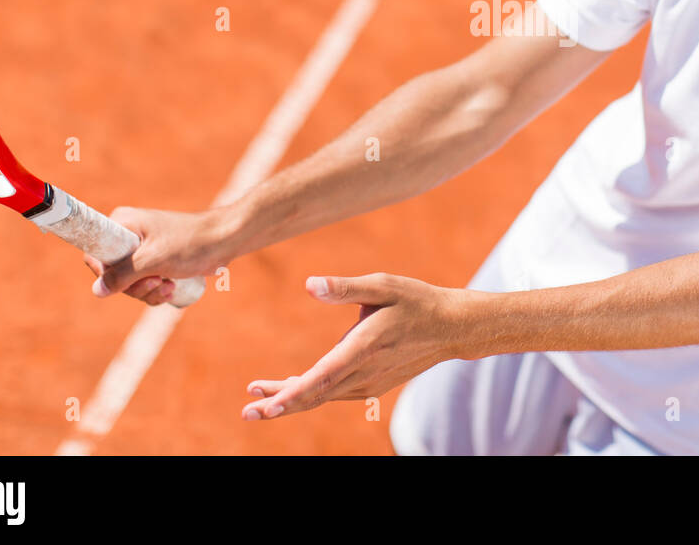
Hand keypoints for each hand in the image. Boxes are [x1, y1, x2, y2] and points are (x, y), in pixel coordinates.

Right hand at [84, 205, 237, 305]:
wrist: (226, 240)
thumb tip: (97, 291)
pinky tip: (172, 288)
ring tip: (170, 285)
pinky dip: (156, 292)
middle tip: (158, 282)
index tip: (129, 278)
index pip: (95, 254)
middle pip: (113, 274)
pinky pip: (145, 284)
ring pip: (130, 283)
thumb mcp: (153, 260)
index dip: (106, 274)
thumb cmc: (192, 243)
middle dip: (135, 286)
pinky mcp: (156, 261)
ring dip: (149, 291)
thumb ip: (123, 275)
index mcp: (122, 223)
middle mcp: (128, 234)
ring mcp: (142, 249)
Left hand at [241, 273, 471, 419]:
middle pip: (316, 395)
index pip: (322, 377)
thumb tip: (309, 284)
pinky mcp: (373, 386)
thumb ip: (345, 287)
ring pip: (324, 397)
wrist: (451, 327)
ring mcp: (370, 383)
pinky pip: (336, 394)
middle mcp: (365, 372)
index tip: (265, 404)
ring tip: (258, 400)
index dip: (291, 393)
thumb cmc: (416, 300)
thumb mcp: (383, 285)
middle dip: (279, 405)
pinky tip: (293, 390)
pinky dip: (312, 395)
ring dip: (291, 400)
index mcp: (365, 347)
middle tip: (247, 413)